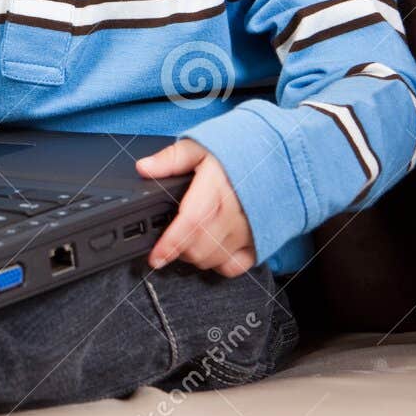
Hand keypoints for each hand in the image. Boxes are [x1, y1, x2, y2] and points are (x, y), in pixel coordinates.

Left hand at [134, 138, 256, 276]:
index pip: (192, 221)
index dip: (171, 243)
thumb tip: (144, 167)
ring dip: (194, 257)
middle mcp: (235, 211)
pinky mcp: (258, 242)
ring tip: (186, 242)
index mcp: (218, 187)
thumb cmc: (232, 157)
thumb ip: (170, 159)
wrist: (271, 162)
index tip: (156, 257)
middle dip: (177, 249)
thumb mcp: (198, 149)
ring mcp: (249, 230)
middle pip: (199, 246)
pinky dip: (217, 264)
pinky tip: (209, 250)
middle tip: (168, 242)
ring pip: (213, 258)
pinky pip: (234, 267)